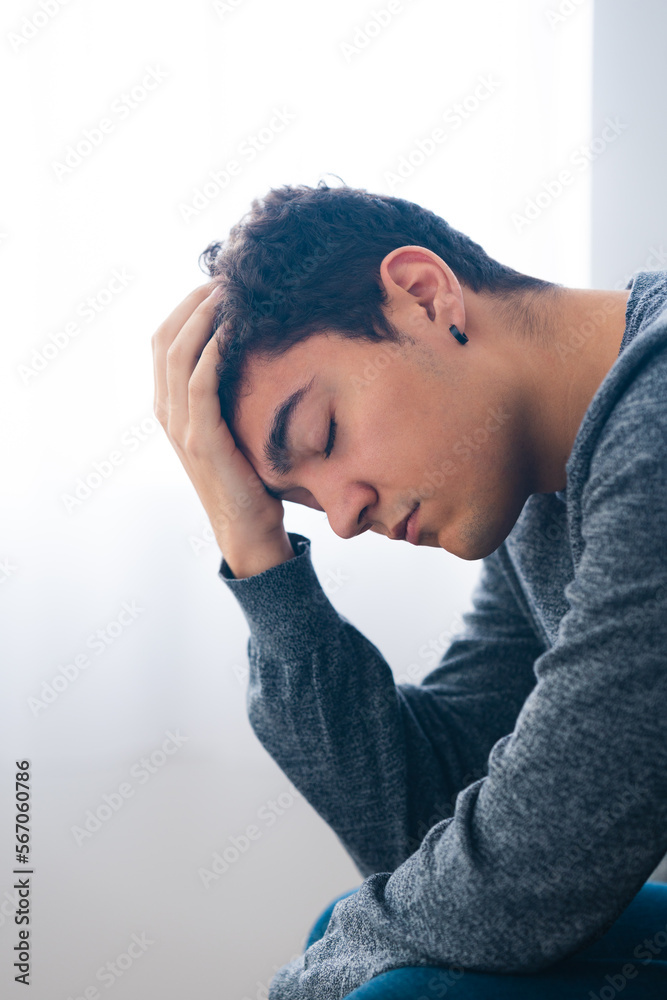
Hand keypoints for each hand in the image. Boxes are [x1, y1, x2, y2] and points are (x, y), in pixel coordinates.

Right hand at [151, 282, 292, 570]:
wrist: (247, 528)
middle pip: (164, 338)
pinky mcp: (201, 440)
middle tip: (224, 277)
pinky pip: (199, 384)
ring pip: (178, 354)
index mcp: (169, 407)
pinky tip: (234, 329)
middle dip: (193, 301)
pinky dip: (213, 350)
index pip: (163, 340)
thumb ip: (227, 393)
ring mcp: (180, 427)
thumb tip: (251, 350)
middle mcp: (166, 413)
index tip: (217, 283)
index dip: (186, 305)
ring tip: (228, 292)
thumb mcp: (232, 426)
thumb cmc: (248, 476)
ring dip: (203, 316)